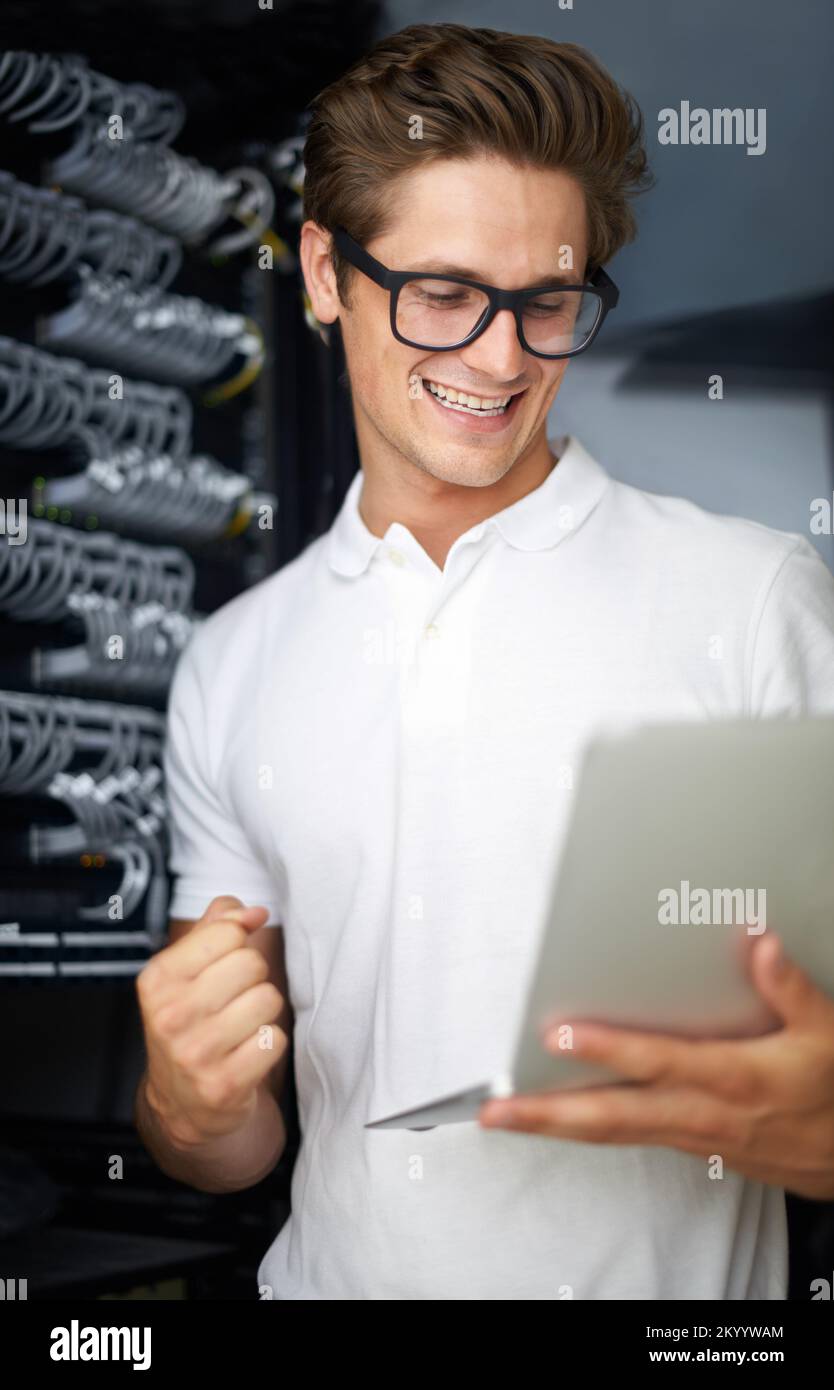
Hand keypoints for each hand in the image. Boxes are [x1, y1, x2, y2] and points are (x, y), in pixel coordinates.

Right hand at [136, 896, 287, 1147]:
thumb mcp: (187, 971)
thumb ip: (216, 928)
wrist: (182, 1104)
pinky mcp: (223, 1085)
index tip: (224, 966)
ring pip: (268, 999)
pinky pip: (275, 1039)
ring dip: (263, 1012)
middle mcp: (170, 1016)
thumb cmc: (191, 1025)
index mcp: (158, 979)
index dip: (238, 945)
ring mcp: (195, 1053)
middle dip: (253, 978)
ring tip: (240, 1027)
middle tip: (234, 1001)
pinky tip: (246, 1053)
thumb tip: (253, 911)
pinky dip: (268, 1044)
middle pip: (251, 963)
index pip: (227, 932)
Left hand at [479, 933, 833, 1198]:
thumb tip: (759, 944)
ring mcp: (689, 1136)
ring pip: (610, 1133)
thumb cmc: (832, 1090)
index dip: (606, 1049)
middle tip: (497, 1110)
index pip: (655, 1062)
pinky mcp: (687, 1145)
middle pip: (612, 1117)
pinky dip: (584, 1129)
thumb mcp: (828, 1032)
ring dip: (554, 1126)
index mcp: (731, 1078)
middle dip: (549, 1114)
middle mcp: (700, 1112)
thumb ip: (789, 987)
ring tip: (505, 1116)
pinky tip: (553, 1118)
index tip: (558, 1035)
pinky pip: (625, 1137)